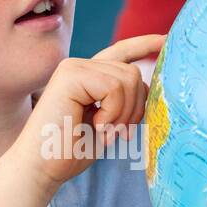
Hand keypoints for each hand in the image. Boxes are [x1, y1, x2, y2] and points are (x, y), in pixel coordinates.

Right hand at [0, 35, 164, 206]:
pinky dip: (113, 112)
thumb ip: (125, 101)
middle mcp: (81, 66)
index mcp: (89, 76)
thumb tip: (152, 84)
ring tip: (104, 131)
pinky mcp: (71, 74)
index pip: (122, 52)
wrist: (41, 166)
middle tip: (117, 133)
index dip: (145, 45)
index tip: (166, 40)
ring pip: (128, 79)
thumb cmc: (71, 151)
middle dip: (135, 108)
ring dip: (124, 113)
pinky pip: (114, 87)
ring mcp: (74, 67)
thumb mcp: (108, 123)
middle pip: (133, 73)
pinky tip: (97, 126)